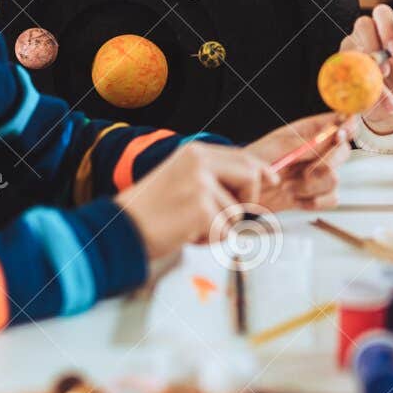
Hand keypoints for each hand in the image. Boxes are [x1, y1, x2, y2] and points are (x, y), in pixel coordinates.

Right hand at [116, 142, 279, 260]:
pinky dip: (208, 240)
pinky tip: (185, 233)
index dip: (260, 169)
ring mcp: (201, 184)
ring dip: (217, 227)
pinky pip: (224, 232)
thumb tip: (250, 185)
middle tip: (222, 214)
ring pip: (235, 213)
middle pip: (250, 177)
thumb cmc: (148, 210)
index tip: (271, 178)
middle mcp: (199, 162)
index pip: (240, 156)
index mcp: (194, 152)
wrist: (121, 228)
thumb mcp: (180, 179)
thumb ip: (211, 177)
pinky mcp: (201, 209)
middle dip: (246, 200)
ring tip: (187, 225)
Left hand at [244, 111, 350, 210]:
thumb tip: (332, 133)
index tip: (340, 135)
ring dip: (309, 186)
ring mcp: (320, 174)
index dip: (347, 126)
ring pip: (334, 179)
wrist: (244, 192)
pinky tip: (296, 198)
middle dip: (326, 164)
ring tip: (288, 186)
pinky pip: (331, 199)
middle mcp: (319, 151)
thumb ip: (307, 142)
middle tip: (307, 172)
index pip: (339, 121)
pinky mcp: (318, 194)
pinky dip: (313, 201)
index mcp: (310, 131)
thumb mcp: (277, 147)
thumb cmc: (255, 162)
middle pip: (344, 151)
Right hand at [342, 3, 392, 133]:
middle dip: (373, 45)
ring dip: (369, 77)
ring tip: (389, 98)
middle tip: (385, 71)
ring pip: (353, 53)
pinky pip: (347, 78)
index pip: (381, 13)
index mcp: (386, 30)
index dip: (387, 28)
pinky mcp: (341, 74)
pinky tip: (379, 106)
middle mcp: (365, 37)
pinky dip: (365, 96)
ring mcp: (350, 53)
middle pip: (362, 25)